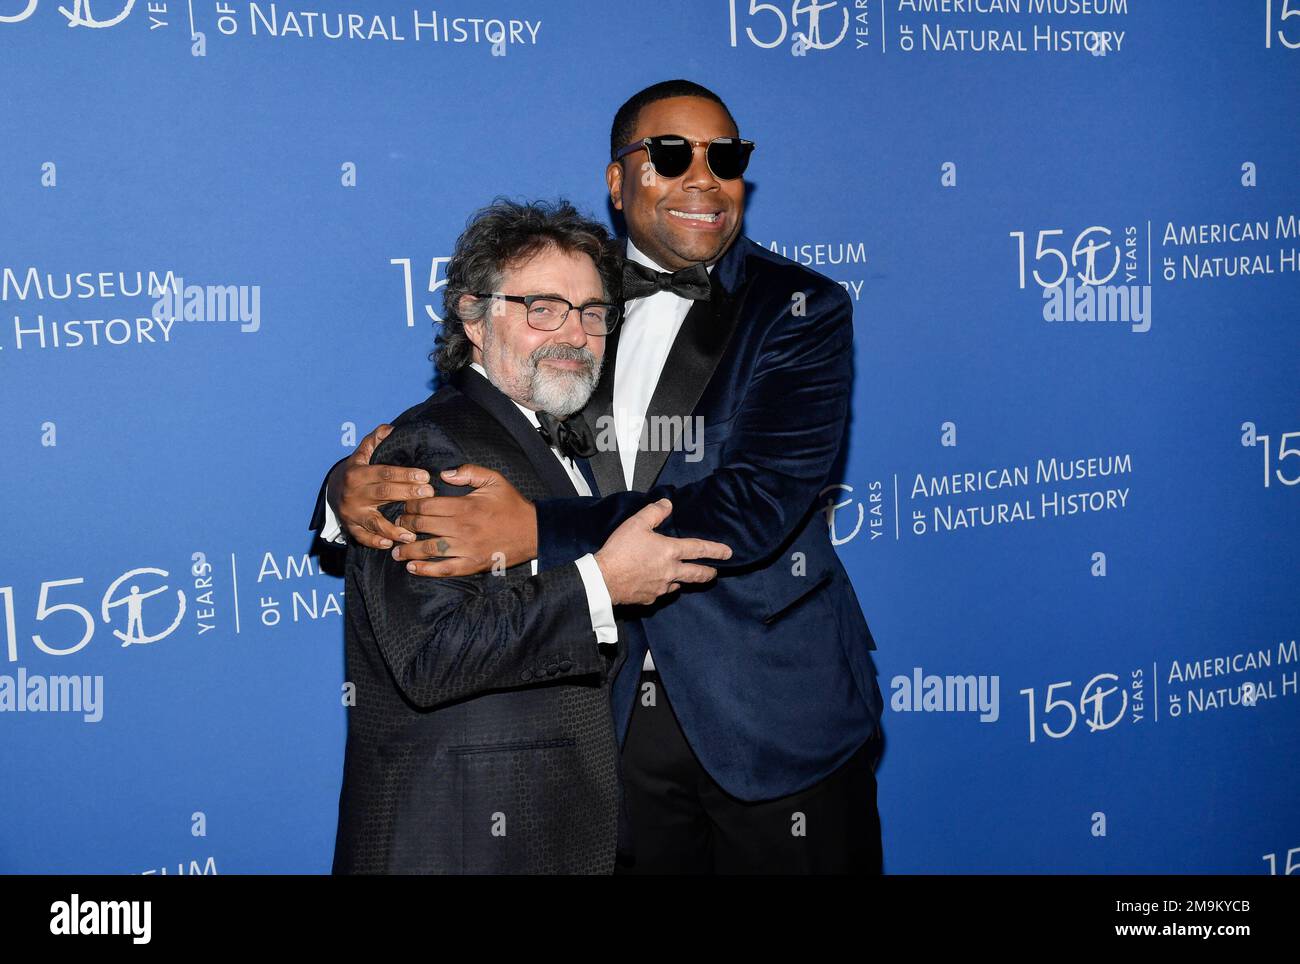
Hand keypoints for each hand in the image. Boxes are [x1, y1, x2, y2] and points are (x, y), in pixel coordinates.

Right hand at [328, 423, 433, 549]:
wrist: (331, 492)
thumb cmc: (355, 472)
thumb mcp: (361, 455)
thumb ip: (374, 441)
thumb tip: (390, 428)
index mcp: (358, 474)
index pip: (385, 473)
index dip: (405, 474)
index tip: (425, 476)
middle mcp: (354, 494)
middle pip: (383, 493)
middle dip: (407, 493)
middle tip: (429, 494)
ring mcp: (352, 513)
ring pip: (374, 521)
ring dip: (394, 528)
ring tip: (412, 532)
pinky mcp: (351, 528)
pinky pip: (364, 537)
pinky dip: (376, 541)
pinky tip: (392, 544)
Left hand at [392, 464, 536, 575]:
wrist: (533, 531)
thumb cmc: (512, 504)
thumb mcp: (494, 480)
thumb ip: (469, 472)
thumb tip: (444, 474)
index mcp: (464, 506)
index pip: (426, 505)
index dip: (410, 504)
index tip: (404, 505)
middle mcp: (461, 528)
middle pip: (422, 525)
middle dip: (405, 524)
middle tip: (397, 524)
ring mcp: (465, 548)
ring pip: (428, 549)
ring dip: (408, 550)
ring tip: (396, 550)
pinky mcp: (471, 564)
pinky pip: (444, 569)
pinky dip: (426, 570)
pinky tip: (412, 568)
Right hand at [593, 499, 731, 605]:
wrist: (603, 579)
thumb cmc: (620, 550)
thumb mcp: (636, 523)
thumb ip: (654, 512)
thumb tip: (667, 504)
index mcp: (670, 551)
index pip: (699, 549)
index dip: (715, 549)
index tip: (728, 553)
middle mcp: (670, 571)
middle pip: (697, 574)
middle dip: (709, 573)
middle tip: (714, 572)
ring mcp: (661, 587)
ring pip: (679, 585)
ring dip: (683, 580)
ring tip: (682, 577)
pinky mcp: (650, 598)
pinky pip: (661, 592)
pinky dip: (663, 587)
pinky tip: (656, 584)